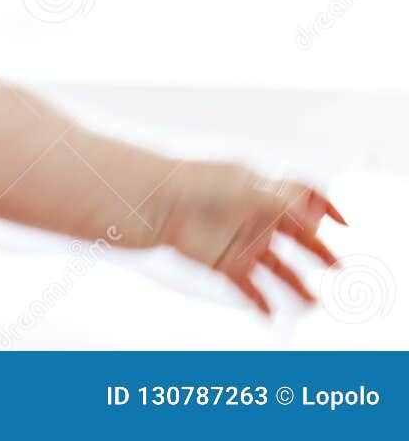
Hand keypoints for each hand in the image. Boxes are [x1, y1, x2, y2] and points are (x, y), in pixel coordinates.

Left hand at [157, 159, 344, 314]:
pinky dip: (260, 302)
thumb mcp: (251, 188)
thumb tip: (315, 216)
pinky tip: (272, 315)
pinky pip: (247, 287)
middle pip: (296, 238)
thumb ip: (287, 202)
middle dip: (319, 253)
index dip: (324, 208)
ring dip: (295, 285)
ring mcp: (240, 241)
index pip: (301, 197)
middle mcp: (254, 217)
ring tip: (312, 302)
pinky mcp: (223, 263)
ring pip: (276, 268)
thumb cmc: (200, 186)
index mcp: (262, 192)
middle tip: (338, 268)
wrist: (157, 204)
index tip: (343, 224)